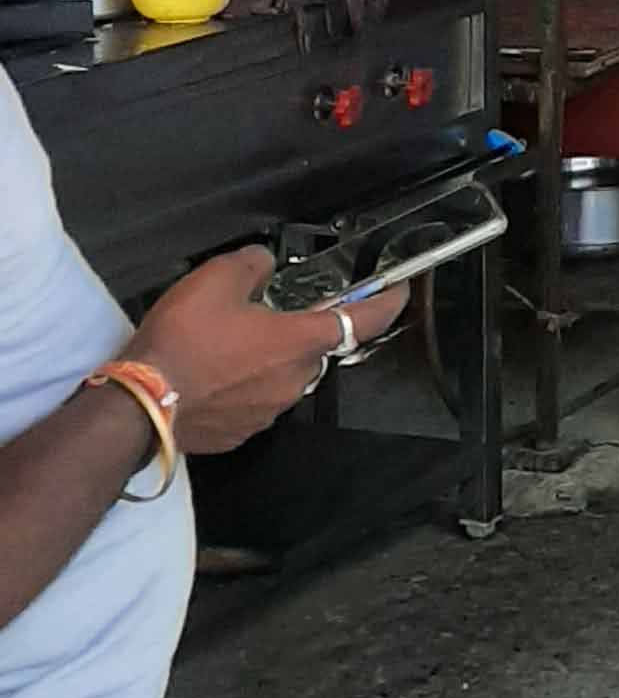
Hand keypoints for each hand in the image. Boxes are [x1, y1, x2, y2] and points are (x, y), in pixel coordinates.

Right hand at [132, 248, 408, 456]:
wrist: (141, 404)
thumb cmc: (184, 340)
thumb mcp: (217, 279)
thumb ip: (252, 265)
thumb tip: (263, 265)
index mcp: (299, 342)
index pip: (361, 322)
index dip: (385, 305)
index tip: (398, 294)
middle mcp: (294, 381)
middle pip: (315, 350)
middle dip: (300, 332)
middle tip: (269, 315)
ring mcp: (268, 412)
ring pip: (284, 377)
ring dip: (269, 361)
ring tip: (229, 345)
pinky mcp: (240, 432)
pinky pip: (254, 402)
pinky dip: (243, 387)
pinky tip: (213, 376)